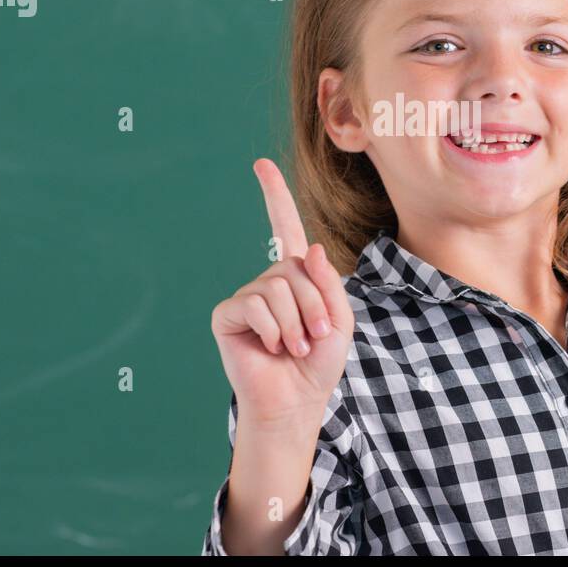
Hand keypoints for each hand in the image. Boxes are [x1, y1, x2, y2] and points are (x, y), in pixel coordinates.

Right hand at [211, 158, 355, 424]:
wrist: (296, 401)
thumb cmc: (318, 363)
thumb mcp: (340, 320)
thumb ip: (328, 283)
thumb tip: (308, 248)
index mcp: (296, 277)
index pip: (284, 228)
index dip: (274, 196)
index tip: (261, 165)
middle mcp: (269, 281)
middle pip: (296, 266)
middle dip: (315, 304)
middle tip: (315, 336)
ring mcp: (246, 296)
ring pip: (278, 286)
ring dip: (296, 322)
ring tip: (296, 347)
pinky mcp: (227, 315)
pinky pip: (254, 304)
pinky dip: (273, 329)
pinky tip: (272, 347)